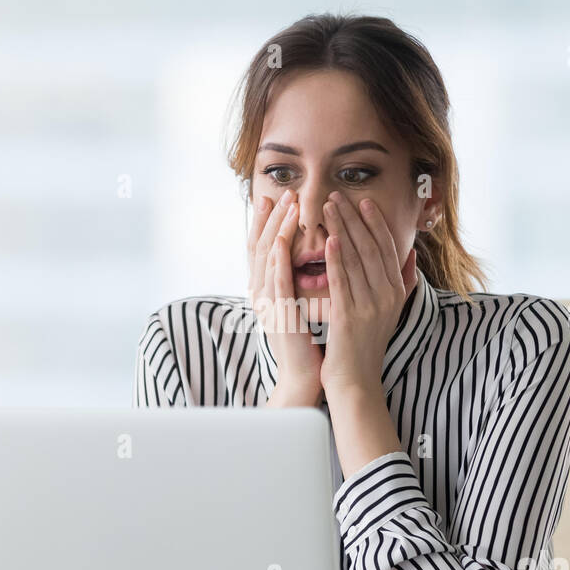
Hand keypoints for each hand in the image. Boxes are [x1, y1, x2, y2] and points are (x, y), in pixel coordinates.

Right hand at [246, 189, 324, 405]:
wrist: (303, 377)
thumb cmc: (308, 343)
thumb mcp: (299, 307)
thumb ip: (297, 283)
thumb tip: (305, 259)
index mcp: (267, 291)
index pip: (264, 249)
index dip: (268, 222)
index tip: (275, 198)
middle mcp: (262, 294)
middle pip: (261, 247)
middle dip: (271, 217)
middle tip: (281, 191)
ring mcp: (268, 304)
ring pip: (267, 258)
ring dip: (276, 228)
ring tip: (285, 204)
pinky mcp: (279, 314)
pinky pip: (276, 282)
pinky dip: (278, 259)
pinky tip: (282, 240)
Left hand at [320, 190, 417, 400]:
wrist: (356, 382)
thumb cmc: (366, 346)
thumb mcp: (391, 312)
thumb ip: (404, 282)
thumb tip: (412, 255)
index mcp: (396, 292)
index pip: (387, 249)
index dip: (375, 223)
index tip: (363, 202)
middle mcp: (387, 296)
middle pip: (371, 248)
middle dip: (354, 219)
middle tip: (338, 196)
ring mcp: (370, 307)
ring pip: (355, 259)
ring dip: (341, 230)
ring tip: (328, 208)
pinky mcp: (350, 317)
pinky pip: (343, 282)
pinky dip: (336, 260)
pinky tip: (329, 240)